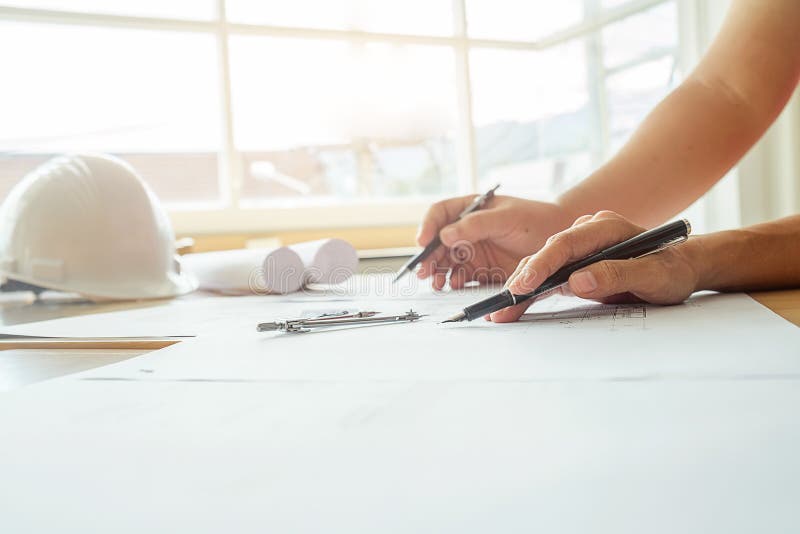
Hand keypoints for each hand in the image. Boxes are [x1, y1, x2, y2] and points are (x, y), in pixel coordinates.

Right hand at [416, 195, 572, 289]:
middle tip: (424, 270)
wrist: (559, 240)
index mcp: (468, 209)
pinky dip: (454, 281)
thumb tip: (445, 235)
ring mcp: (473, 250)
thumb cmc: (534, 219)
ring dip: (438, 271)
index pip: (440, 214)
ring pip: (446, 261)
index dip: (428, 227)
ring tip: (437, 282)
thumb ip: (475, 225)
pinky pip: (461, 277)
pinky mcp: (481, 269)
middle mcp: (466, 230)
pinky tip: (454, 284)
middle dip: (429, 256)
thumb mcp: (505, 217)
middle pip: (438, 242)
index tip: (423, 241)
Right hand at [490, 211, 702, 322]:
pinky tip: (513, 307)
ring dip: (521, 290)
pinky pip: (549, 279)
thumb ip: (617, 275)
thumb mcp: (654, 276)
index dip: (543, 264)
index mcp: (605, 227)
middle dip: (522, 282)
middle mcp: (587, 233)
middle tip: (502, 306)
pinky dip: (532, 293)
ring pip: (542, 267)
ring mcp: (580, 249)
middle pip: (547, 255)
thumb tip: (578, 282)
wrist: (683, 270)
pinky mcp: (576, 266)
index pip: (565, 243)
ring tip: (500, 312)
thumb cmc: (673, 271)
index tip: (525, 285)